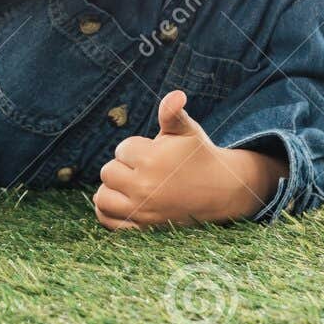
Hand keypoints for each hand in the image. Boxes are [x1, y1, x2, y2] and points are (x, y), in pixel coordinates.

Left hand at [93, 90, 285, 229]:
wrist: (220, 191)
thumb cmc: (199, 156)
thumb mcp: (187, 131)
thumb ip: (172, 113)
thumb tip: (176, 94)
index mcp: (151, 160)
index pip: (121, 150)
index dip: (136, 149)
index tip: (155, 154)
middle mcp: (143, 188)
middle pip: (108, 172)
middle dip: (124, 168)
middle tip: (146, 169)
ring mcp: (142, 211)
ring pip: (102, 197)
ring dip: (112, 189)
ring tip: (130, 184)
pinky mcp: (142, 229)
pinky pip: (108, 221)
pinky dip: (108, 212)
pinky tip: (122, 201)